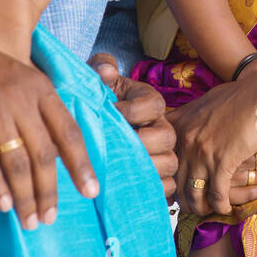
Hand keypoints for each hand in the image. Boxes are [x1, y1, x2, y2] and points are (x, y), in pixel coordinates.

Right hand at [0, 16, 97, 231]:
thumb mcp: (12, 75)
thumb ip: (33, 105)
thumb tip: (51, 146)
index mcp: (38, 86)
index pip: (68, 130)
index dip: (81, 164)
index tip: (91, 192)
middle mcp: (19, 97)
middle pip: (44, 152)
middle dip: (49, 190)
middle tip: (49, 219)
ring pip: (17, 161)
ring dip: (25, 196)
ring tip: (29, 221)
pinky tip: (2, 205)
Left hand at [90, 54, 177, 199]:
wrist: (87, 130)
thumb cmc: (93, 104)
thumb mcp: (94, 80)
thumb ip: (100, 67)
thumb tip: (107, 71)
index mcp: (149, 102)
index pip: (154, 104)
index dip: (134, 110)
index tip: (112, 112)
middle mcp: (161, 127)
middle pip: (166, 136)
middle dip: (142, 143)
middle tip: (117, 148)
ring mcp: (163, 154)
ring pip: (170, 164)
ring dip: (147, 167)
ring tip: (121, 169)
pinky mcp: (160, 178)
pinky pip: (168, 188)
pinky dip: (153, 190)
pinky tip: (131, 188)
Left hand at [167, 73, 256, 216]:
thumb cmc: (240, 97)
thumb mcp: (207, 102)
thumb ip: (192, 117)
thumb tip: (186, 125)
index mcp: (179, 123)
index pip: (163, 159)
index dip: (166, 177)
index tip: (171, 188)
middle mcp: (185, 138)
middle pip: (176, 181)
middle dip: (182, 198)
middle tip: (189, 206)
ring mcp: (202, 152)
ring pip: (193, 193)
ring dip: (200, 207)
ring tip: (207, 211)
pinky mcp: (222, 162)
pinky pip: (216, 195)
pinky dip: (220, 206)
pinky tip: (225, 208)